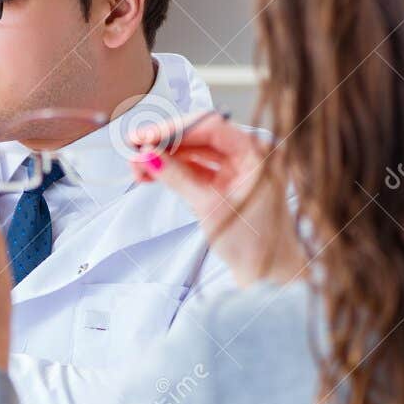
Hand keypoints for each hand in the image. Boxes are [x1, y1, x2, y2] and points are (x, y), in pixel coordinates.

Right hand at [128, 112, 283, 285]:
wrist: (269, 276)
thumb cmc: (254, 244)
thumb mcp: (210, 207)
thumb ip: (178, 178)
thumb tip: (148, 156)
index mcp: (256, 152)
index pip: (210, 127)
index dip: (173, 129)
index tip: (144, 137)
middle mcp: (249, 155)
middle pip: (200, 137)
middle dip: (165, 144)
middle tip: (135, 151)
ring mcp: (238, 170)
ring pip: (195, 153)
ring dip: (166, 158)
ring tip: (138, 168)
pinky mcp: (228, 185)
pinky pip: (197, 169)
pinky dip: (175, 171)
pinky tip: (153, 174)